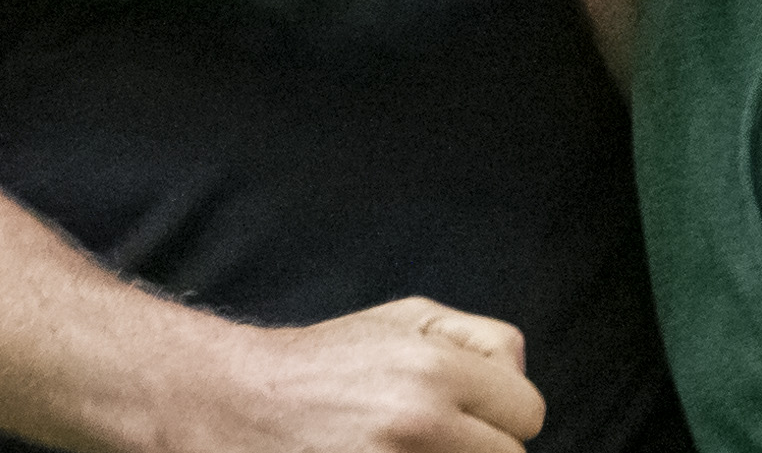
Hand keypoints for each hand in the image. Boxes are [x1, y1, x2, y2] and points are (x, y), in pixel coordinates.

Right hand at [196, 298, 544, 452]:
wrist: (233, 405)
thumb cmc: (324, 364)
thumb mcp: (404, 320)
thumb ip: (479, 341)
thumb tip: (522, 377)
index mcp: (432, 371)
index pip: (528, 413)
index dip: (500, 413)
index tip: (463, 414)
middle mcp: (416, 425)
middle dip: (478, 450)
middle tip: (427, 438)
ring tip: (401, 449)